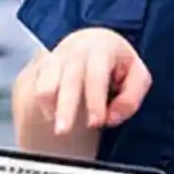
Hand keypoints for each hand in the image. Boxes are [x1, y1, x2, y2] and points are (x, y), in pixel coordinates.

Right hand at [31, 27, 150, 134]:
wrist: (93, 41)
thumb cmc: (117, 62)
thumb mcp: (137, 75)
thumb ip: (131, 98)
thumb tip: (111, 117)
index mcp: (102, 47)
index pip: (96, 75)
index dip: (95, 100)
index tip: (96, 122)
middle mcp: (76, 49)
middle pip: (68, 79)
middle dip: (65, 107)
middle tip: (64, 131)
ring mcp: (57, 56)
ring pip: (46, 80)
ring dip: (49, 105)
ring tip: (57, 126)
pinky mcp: (44, 66)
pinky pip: (36, 84)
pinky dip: (43, 103)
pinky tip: (52, 116)